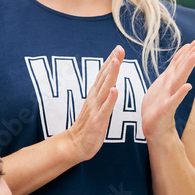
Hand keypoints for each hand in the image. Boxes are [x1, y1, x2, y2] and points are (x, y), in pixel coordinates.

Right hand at [65, 46, 122, 161]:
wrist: (75, 145)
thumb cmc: (88, 127)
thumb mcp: (96, 108)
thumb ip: (101, 95)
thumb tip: (109, 83)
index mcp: (95, 96)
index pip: (103, 76)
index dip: (110, 62)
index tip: (118, 48)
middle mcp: (94, 100)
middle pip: (104, 78)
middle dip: (112, 63)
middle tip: (119, 49)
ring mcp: (95, 110)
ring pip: (104, 89)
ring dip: (110, 75)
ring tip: (116, 62)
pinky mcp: (97, 121)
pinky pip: (105, 109)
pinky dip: (110, 99)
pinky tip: (114, 90)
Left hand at [142, 38, 194, 143]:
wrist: (154, 129)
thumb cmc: (157, 106)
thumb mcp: (162, 85)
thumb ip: (171, 73)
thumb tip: (179, 60)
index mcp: (169, 81)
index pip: (179, 63)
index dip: (188, 51)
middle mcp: (171, 87)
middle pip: (182, 68)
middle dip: (192, 54)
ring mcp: (169, 97)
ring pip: (179, 79)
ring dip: (187, 67)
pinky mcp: (165, 110)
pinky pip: (173, 101)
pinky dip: (180, 94)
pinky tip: (188, 86)